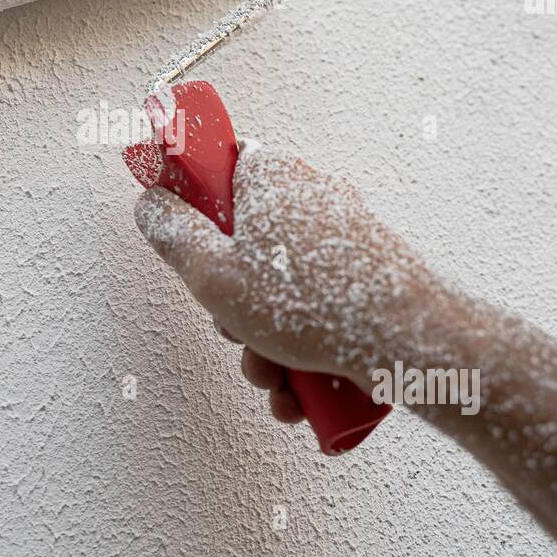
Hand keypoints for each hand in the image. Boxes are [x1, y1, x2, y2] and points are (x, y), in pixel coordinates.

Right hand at [133, 143, 442, 416]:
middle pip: (245, 243)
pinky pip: (316, 308)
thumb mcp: (212, 273)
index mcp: (271, 174)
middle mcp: (310, 194)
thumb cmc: (312, 302)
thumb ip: (171, 233)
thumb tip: (150, 204)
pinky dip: (302, 348)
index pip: (219, 166)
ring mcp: (342, 235)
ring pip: (280, 287)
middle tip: (234, 330)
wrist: (406, 341)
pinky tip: (299, 390)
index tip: (187, 244)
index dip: (195, 208)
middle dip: (233, 304)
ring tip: (274, 376)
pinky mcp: (364, 275)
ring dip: (264, 341)